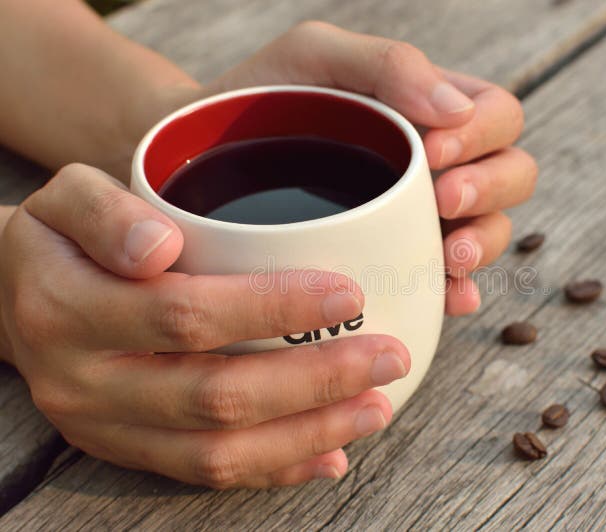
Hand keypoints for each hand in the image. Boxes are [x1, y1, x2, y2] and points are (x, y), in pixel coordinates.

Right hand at [0, 163, 409, 487]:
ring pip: (217, 450)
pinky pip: (205, 475)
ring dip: (308, 434)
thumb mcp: (66, 198)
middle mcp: (86, 383)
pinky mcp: (128, 452)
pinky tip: (332, 454)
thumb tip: (161, 247)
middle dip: (313, 382)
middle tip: (388, 358)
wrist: (9, 302)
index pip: (186, 316)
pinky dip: (275, 469)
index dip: (273, 309)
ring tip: (377, 407)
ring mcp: (107, 429)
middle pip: (215, 396)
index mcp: (70, 311)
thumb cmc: (58, 241)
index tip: (350, 292)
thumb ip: (108, 213)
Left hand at [206, 21, 537, 315]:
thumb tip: (456, 109)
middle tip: (444, 200)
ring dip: (483, 244)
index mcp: (433, 110)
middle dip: (489, 191)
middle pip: (512, 175)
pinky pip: (449, 281)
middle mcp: (441, 165)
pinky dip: (459, 291)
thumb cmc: (261, 99)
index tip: (433, 149)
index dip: (483, 134)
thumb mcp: (317, 56)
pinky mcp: (400, 263)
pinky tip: (448, 298)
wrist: (200, 161)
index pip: (498, 116)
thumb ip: (387, 64)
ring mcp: (425, 219)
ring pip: (492, 230)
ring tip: (449, 257)